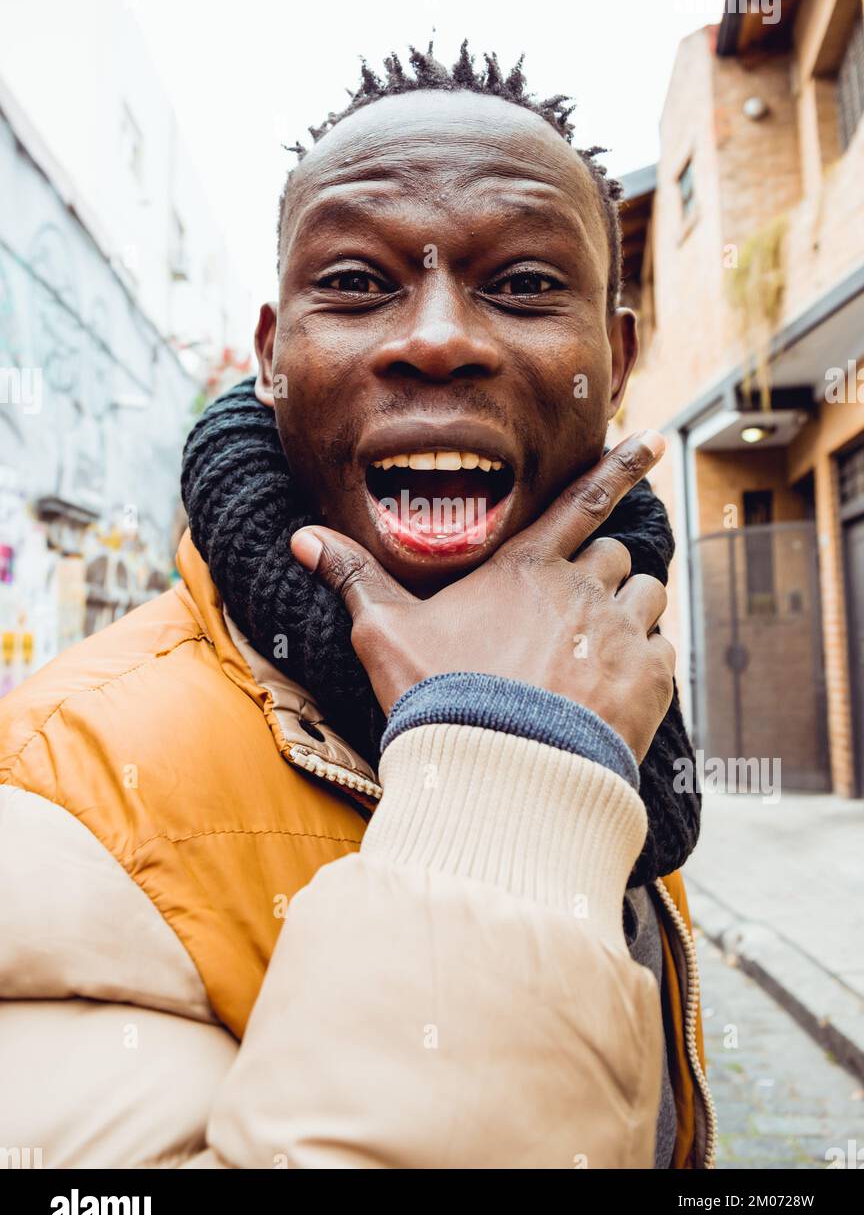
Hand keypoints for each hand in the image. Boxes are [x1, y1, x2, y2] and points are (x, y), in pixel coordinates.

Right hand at [291, 432, 674, 761]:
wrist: (496, 774)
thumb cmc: (439, 699)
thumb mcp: (385, 633)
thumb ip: (355, 578)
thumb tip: (303, 537)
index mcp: (526, 568)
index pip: (582, 499)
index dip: (621, 465)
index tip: (656, 440)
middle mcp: (581, 588)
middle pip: (614, 552)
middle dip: (599, 573)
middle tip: (570, 617)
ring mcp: (620, 632)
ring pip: (647, 594)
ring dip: (628, 612)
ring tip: (592, 654)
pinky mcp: (649, 679)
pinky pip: (663, 649)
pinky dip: (645, 661)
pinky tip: (612, 690)